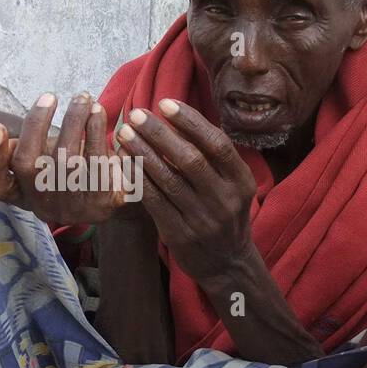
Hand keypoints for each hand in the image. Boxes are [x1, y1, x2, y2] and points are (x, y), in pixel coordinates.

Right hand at [0, 91, 131, 225]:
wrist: (104, 198)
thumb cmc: (62, 168)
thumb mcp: (36, 160)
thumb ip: (18, 147)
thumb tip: (1, 131)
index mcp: (20, 194)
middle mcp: (42, 204)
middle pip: (28, 166)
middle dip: (36, 125)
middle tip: (49, 96)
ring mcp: (71, 206)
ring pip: (67, 160)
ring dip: (74, 121)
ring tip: (81, 98)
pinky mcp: (101, 201)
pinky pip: (98, 161)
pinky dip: (97, 131)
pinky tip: (96, 112)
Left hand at [114, 99, 257, 284]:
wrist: (227, 264)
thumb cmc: (225, 214)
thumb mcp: (235, 186)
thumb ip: (216, 158)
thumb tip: (182, 117)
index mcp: (242, 182)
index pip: (217, 144)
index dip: (190, 121)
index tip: (165, 103)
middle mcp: (224, 200)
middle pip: (190, 159)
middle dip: (160, 133)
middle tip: (137, 114)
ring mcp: (202, 220)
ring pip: (168, 179)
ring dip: (143, 153)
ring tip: (125, 133)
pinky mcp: (180, 235)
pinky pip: (154, 201)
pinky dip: (138, 179)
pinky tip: (124, 162)